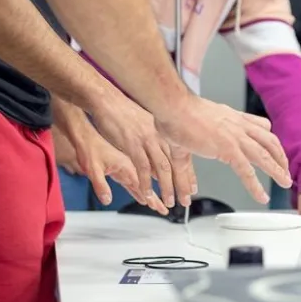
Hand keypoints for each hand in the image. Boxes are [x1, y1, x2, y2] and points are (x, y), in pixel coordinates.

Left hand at [53, 123, 164, 213]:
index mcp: (127, 165)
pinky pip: (138, 177)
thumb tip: (107, 200)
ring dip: (153, 192)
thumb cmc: (89, 149)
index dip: (151, 197)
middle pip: (149, 183)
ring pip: (146, 180)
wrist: (86, 134)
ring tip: (159, 204)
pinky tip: (144, 193)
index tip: (160, 207)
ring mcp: (129, 164)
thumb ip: (100, 184)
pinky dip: (144, 186)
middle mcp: (132, 164)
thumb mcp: (92, 168)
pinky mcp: (124, 165)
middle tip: (164, 210)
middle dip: (157, 197)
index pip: (143, 185)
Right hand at [90, 92, 191, 209]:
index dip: (188, 174)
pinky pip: (143, 167)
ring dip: (166, 187)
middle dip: (181, 185)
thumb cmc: (124, 112)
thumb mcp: (147, 125)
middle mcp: (160, 136)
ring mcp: (148, 141)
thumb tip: (164, 155)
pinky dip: (146, 182)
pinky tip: (147, 193)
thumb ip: (157, 141)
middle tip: (185, 200)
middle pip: (176, 165)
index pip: (182, 156)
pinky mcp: (133, 144)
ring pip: (162, 168)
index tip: (193, 187)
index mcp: (165, 132)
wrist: (107, 100)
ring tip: (168, 202)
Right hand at [153, 95, 290, 204]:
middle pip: (269, 140)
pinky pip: (247, 170)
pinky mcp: (228, 148)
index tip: (275, 149)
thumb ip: (188, 164)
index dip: (270, 139)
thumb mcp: (190, 136)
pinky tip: (261, 196)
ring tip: (285, 182)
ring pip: (265, 155)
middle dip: (280, 156)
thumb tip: (187, 185)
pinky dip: (256, 185)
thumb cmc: (177, 115)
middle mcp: (238, 125)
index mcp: (232, 118)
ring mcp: (235, 136)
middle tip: (285, 170)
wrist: (174, 106)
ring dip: (277, 170)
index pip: (260, 125)